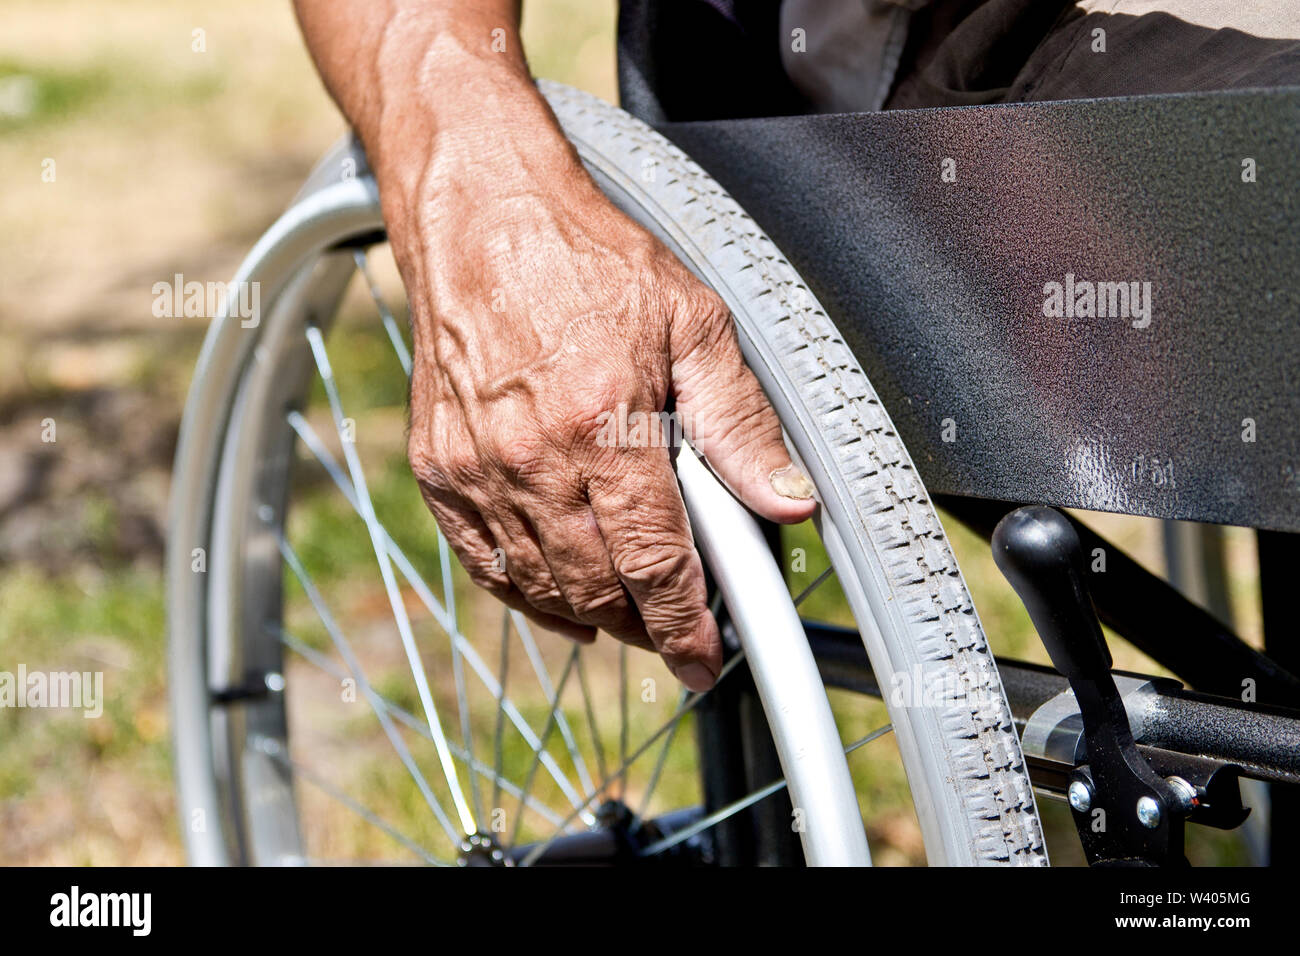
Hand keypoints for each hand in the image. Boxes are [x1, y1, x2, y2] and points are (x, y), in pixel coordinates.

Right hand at [371, 58, 815, 691]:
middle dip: (643, 626)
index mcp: (602, 423)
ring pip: (539, 587)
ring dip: (590, 614)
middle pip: (595, 588)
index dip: (684, 625)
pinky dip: (526, 593)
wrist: (482, 217)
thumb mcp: (693, 323)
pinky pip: (484, 564)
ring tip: (627, 613)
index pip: (654, 563)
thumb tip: (786, 499)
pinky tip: (558, 594)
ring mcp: (476, 469)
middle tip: (675, 630)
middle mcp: (532, 458)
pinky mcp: (440, 468)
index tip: (702, 658)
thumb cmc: (585, 259)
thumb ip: (740, 421)